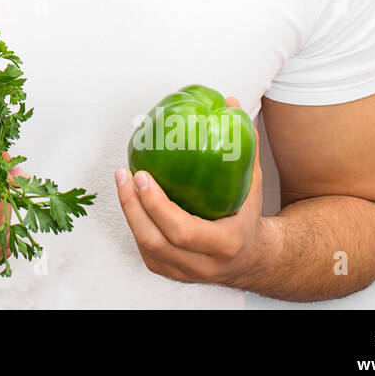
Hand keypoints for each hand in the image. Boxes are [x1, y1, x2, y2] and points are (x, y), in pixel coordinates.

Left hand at [114, 95, 269, 287]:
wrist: (252, 259)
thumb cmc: (248, 218)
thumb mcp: (252, 184)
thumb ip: (244, 145)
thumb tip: (233, 103)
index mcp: (225, 244)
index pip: (182, 231)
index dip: (156, 206)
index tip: (142, 175)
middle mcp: (203, 264)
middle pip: (155, 241)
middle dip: (133, 206)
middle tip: (124, 174)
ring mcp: (183, 272)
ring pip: (145, 247)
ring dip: (128, 212)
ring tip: (121, 180)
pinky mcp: (169, 272)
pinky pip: (145, 248)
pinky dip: (135, 221)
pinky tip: (129, 196)